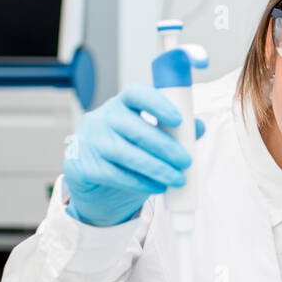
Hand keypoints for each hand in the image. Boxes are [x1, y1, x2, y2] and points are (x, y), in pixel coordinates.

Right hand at [63, 84, 204, 226]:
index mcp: (121, 104)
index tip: (178, 120)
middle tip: (186, 161)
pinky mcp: (83, 166)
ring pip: (125, 154)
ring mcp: (90, 141)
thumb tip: (198, 127)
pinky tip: (157, 187)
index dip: (157, 104)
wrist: (95, 178)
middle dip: (164, 146)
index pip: (136, 94)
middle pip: (133, 128)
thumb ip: (174, 130)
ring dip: (155, 168)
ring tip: (177, 178)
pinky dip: (139, 182)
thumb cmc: (128, 149)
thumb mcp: (149, 136)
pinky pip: (114, 175)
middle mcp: (102, 118)